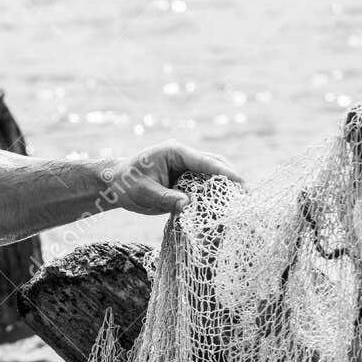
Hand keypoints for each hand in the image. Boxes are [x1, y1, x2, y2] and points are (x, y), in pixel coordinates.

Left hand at [102, 141, 244, 214]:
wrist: (114, 185)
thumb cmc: (125, 184)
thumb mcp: (143, 192)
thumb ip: (166, 198)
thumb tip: (188, 205)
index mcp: (175, 152)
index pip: (205, 161)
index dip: (224, 172)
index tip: (241, 182)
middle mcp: (184, 157)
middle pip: (215, 165)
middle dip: (231, 179)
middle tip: (247, 196)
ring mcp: (186, 168)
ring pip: (212, 175)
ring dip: (224, 187)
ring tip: (240, 203)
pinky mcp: (185, 181)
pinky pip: (204, 186)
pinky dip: (213, 196)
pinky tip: (222, 208)